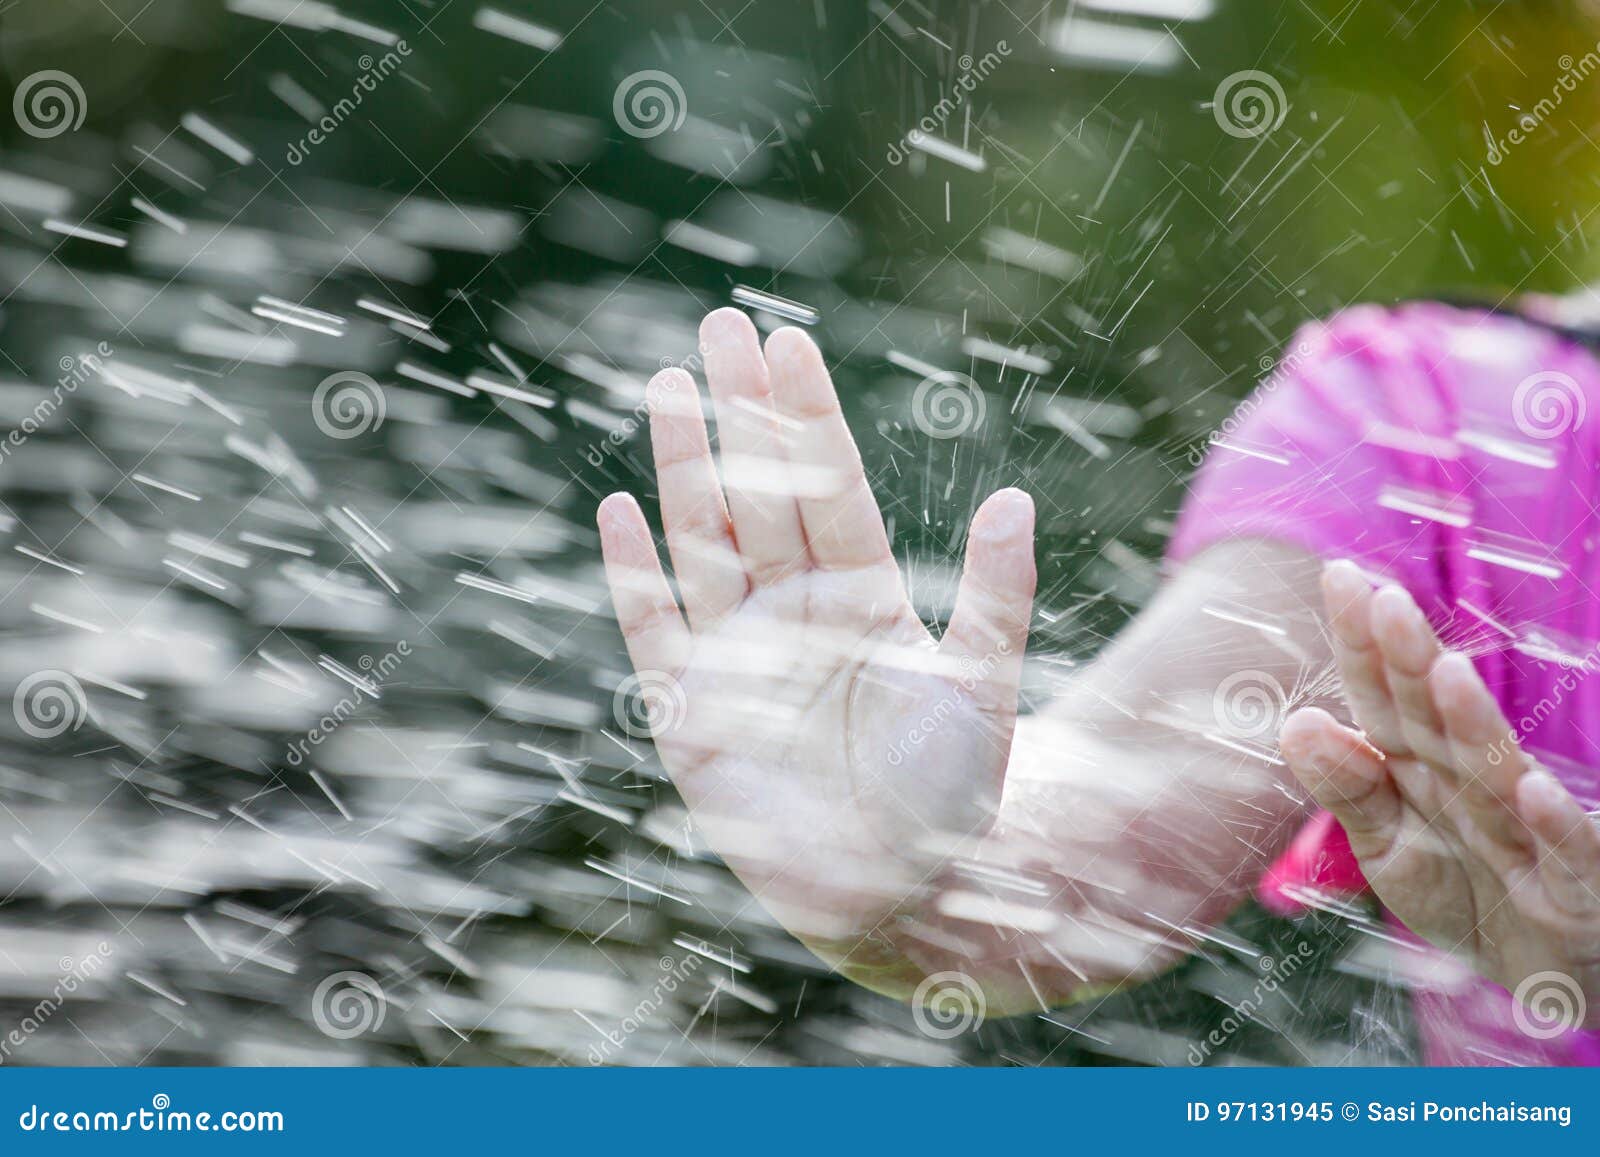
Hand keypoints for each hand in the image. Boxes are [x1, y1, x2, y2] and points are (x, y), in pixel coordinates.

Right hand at [597, 309, 1035, 945]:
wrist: (899, 894)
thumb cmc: (951, 796)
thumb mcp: (984, 692)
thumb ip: (997, 598)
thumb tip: (1016, 499)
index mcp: (864, 597)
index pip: (827, 486)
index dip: (807, 417)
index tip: (788, 340)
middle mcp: (795, 612)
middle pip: (759, 493)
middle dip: (739, 413)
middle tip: (719, 325)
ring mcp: (739, 655)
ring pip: (702, 540)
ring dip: (684, 467)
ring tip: (669, 386)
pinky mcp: (690, 711)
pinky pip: (653, 628)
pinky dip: (632, 575)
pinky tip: (617, 509)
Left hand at [1282, 561, 1599, 1022]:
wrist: (1554, 976)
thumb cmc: (1471, 896)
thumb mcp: (1392, 847)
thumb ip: (1348, 787)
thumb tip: (1295, 721)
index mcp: (1425, 770)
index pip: (1387, 699)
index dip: (1362, 644)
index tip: (1340, 576)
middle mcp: (1476, 785)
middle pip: (1436, 719)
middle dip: (1410, 661)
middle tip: (1382, 598)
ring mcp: (1529, 833)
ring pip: (1496, 773)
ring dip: (1472, 724)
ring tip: (1443, 671)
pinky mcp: (1578, 888)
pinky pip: (1569, 855)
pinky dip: (1557, 825)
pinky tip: (1533, 791)